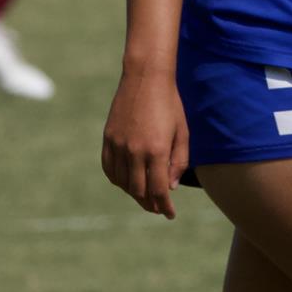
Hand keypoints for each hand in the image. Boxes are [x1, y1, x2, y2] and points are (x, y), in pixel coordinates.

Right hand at [101, 70, 188, 218]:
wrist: (146, 77)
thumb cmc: (170, 104)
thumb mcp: (183, 132)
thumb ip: (178, 162)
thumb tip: (170, 188)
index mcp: (157, 150)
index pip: (159, 190)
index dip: (165, 206)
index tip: (170, 214)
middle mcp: (135, 151)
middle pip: (139, 191)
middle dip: (150, 204)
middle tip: (158, 208)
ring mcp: (119, 145)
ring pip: (123, 183)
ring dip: (134, 194)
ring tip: (144, 197)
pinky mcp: (108, 139)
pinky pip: (109, 169)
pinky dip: (118, 180)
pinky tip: (127, 183)